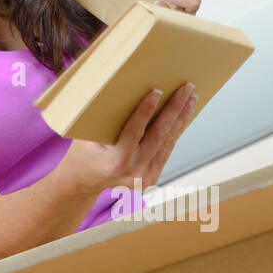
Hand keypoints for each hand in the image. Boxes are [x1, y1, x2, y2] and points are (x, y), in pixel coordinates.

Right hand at [62, 83, 198, 195]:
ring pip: (167, 143)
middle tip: (186, 89)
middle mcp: (133, 172)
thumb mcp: (87, 136)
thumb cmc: (82, 153)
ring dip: (181, 119)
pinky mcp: (151, 178)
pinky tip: (182, 117)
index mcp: (115, 162)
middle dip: (175, 110)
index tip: (158, 91)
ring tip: (190, 99)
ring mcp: (144, 178)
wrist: (82, 182)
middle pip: (159, 136)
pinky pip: (166, 151)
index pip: (135, 131)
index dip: (146, 110)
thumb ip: (104, 118)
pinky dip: (174, 132)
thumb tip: (122, 90)